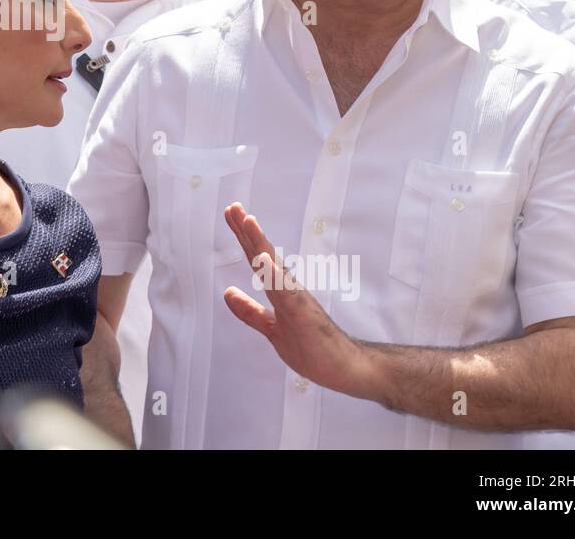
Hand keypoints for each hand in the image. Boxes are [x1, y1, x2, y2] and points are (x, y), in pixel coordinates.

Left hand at [221, 203, 371, 398]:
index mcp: (280, 291)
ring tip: (248, 220)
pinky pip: (286, 292)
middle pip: (263, 255)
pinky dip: (275, 273)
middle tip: (233, 206)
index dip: (243, 236)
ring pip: (274, 267)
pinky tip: (264, 258)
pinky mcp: (303, 314)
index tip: (231, 214)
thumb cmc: (314, 349)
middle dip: (247, 230)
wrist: (347, 369)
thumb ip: (250, 312)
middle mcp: (289, 290)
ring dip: (260, 243)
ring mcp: (297, 300)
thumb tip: (227, 292)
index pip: (257, 259)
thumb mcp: (271, 329)